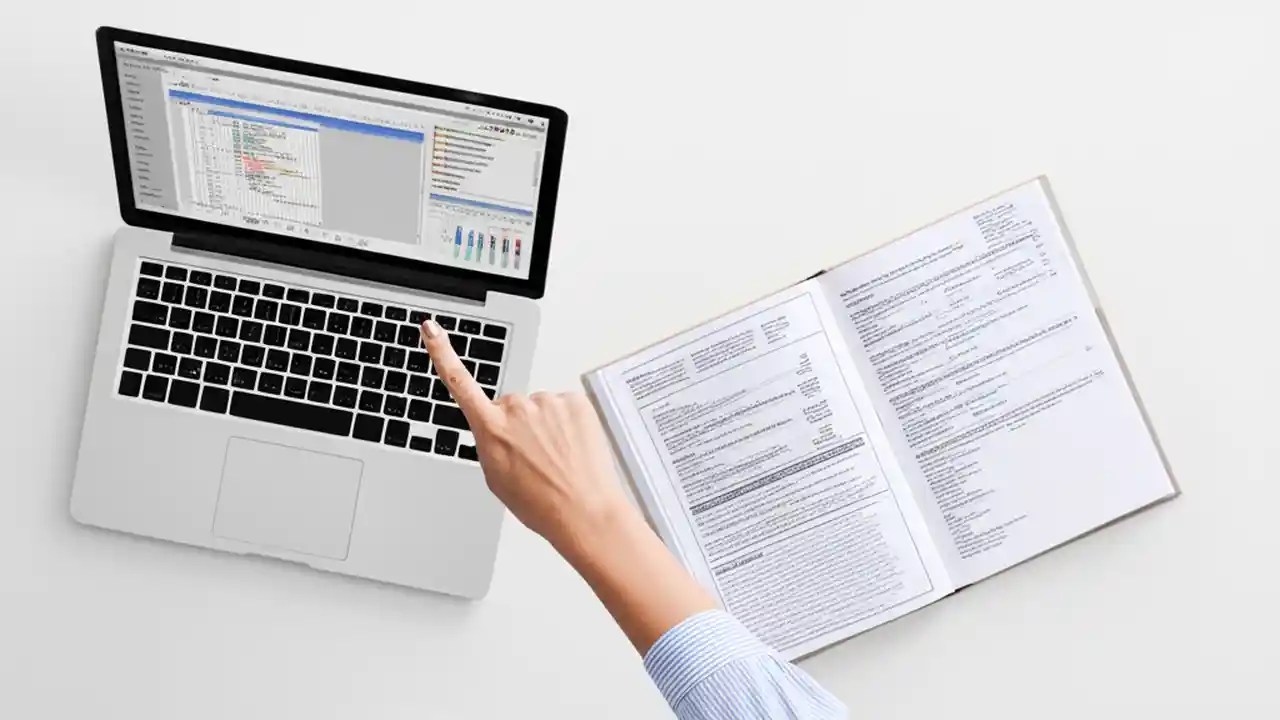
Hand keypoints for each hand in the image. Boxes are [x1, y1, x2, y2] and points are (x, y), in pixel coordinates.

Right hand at [420, 319, 716, 651]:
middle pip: (511, 406)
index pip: (458, 381)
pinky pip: (564, 408)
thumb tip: (496, 431)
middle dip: (519, 426)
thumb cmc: (541, 503)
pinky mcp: (574, 402)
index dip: (441, 351)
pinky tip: (572, 449)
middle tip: (535, 459)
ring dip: (546, 428)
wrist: (583, 511)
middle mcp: (517, 408)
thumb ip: (490, 444)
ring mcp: (548, 403)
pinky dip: (568, 425)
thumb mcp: (497, 478)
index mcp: (490, 428)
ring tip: (557, 459)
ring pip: (541, 409)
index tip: (431, 328)